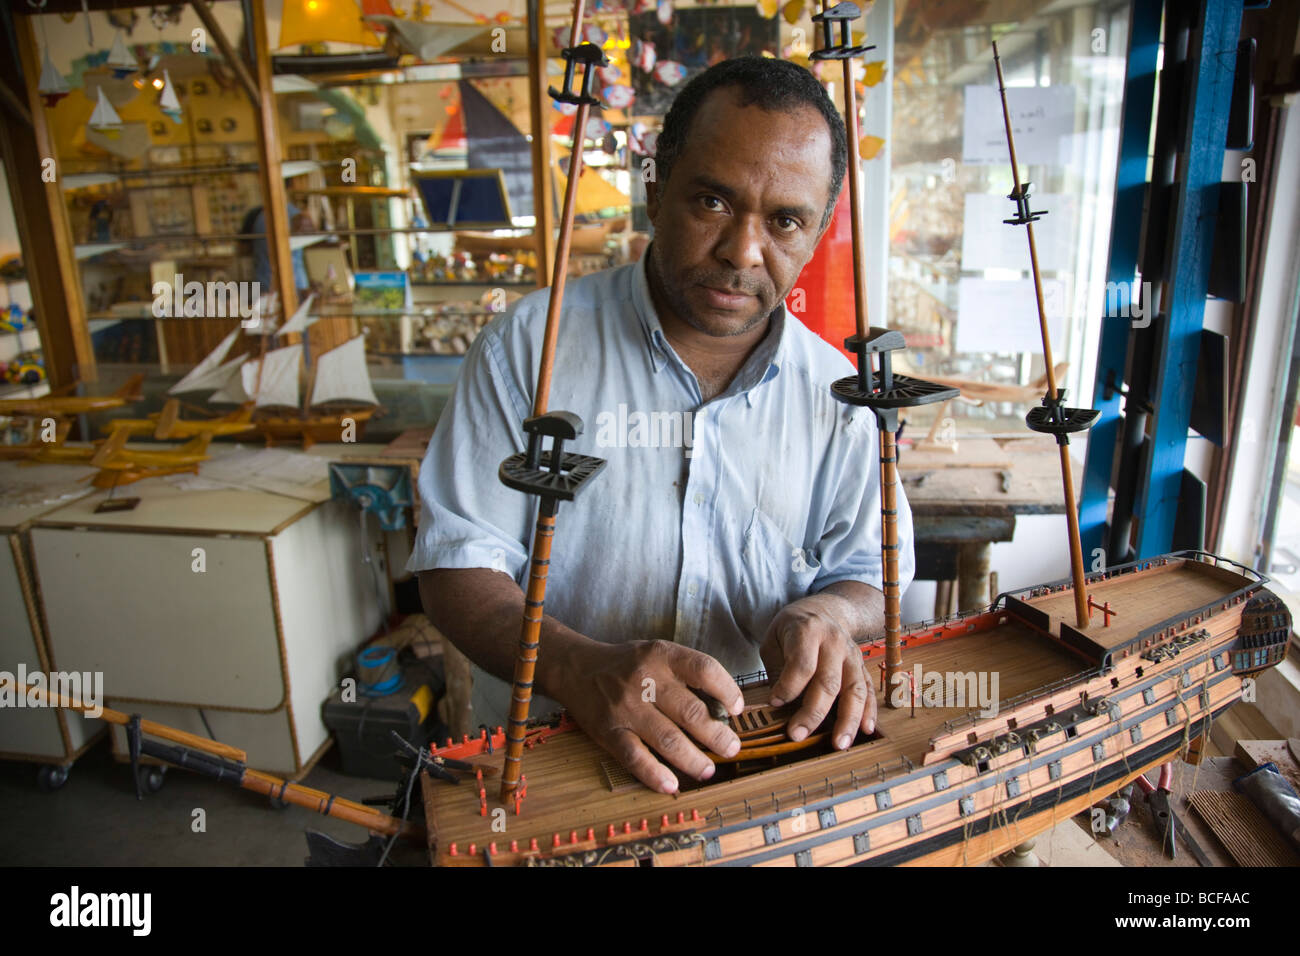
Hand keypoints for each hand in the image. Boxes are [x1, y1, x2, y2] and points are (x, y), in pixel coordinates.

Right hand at [552, 639, 743, 794]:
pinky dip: (654, 774)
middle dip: (717, 735)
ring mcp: (626, 707)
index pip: (704, 670)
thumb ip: (686, 674)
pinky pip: (635, 757)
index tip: (736, 709)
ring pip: (668, 739)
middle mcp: (645, 680)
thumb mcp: (657, 654)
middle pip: (691, 712)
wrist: (577, 668)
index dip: (727, 691)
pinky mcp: (608, 731)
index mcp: (662, 656)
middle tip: (731, 748)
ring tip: (708, 769)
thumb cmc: (628, 664)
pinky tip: (671, 785)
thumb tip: (724, 707)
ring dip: (693, 759)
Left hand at [760, 595, 875, 750]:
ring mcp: (852, 655)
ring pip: (854, 689)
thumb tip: (777, 706)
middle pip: (828, 682)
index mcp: (808, 631)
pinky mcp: (862, 666)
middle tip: (796, 735)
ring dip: (847, 719)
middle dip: (812, 713)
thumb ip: (777, 670)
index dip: (788, 687)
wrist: (822, 611)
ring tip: (839, 744)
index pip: (802, 665)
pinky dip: (869, 711)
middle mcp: (834, 642)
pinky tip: (866, 730)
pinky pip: (868, 690)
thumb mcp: (774, 640)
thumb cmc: (792, 630)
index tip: (774, 702)